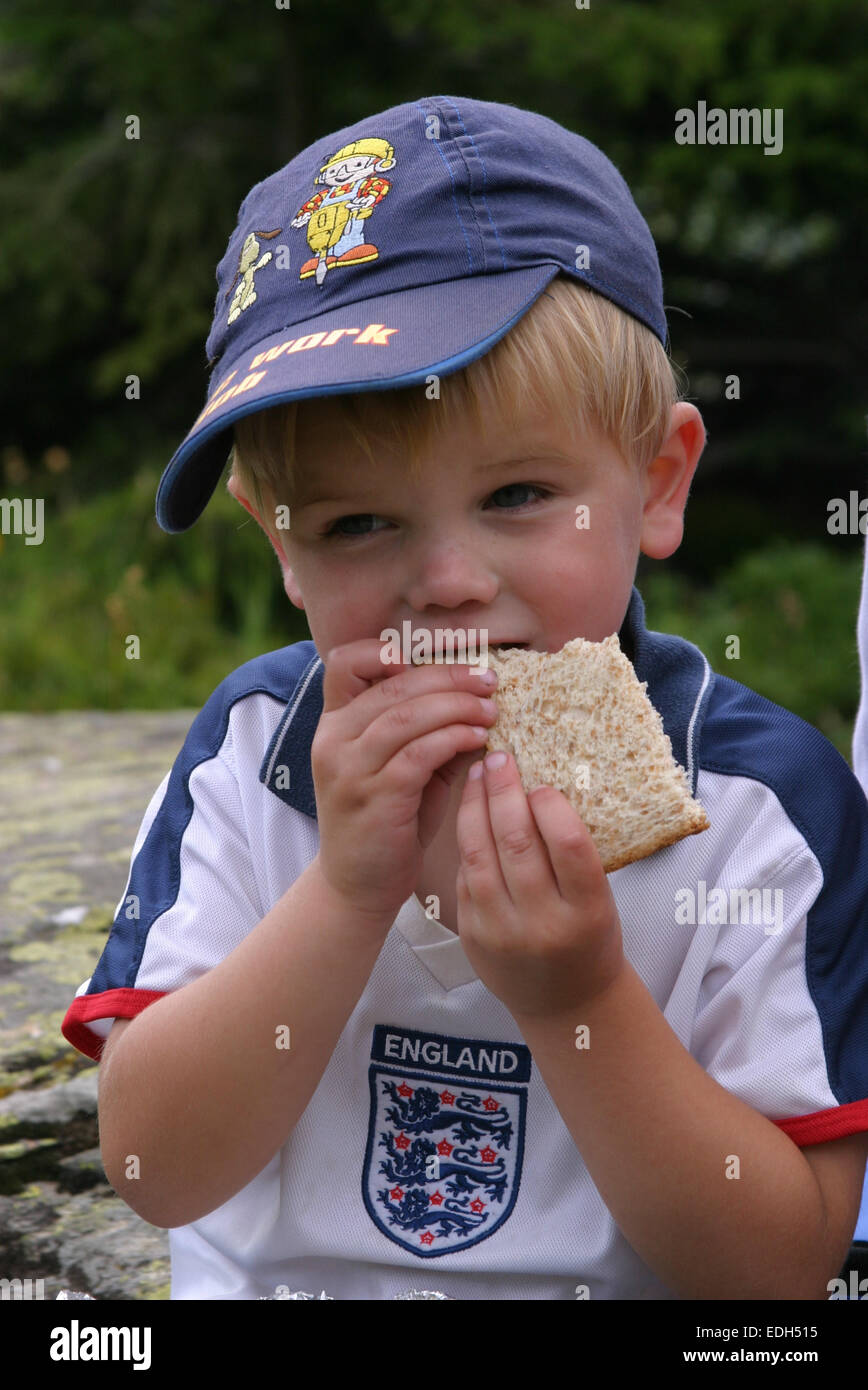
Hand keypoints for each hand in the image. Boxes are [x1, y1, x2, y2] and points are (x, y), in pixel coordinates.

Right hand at [311, 641, 498, 926]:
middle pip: (393, 685)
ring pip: (406, 715)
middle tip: (488, 680)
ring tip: (491, 709)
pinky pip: (417, 754)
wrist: (358, 885)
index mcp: (335, 723)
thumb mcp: (402, 765)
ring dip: (456, 706)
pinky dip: (452, 738)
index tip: (433, 657)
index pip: (344, 662)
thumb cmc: (387, 820)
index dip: (385, 650)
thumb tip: (479, 694)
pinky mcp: (373, 797)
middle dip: (448, 676)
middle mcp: (333, 739)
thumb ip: (427, 730)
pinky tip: (478, 737)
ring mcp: (348, 768)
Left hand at [455, 750, 624, 1019]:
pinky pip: (466, 874)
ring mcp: (502, 932)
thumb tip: (540, 785)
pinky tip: (470, 812)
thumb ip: (572, 854)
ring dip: (476, 807)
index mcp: (587, 912)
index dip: (552, 806)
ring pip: (480, 854)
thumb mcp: (599, 899)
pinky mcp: (472, 934)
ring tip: (478, 774)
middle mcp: (543, 924)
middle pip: (517, 843)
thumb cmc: (589, 937)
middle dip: (505, 792)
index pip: (569, 846)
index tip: (542, 782)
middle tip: (500, 757)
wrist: (564, 1002)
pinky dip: (467, 838)